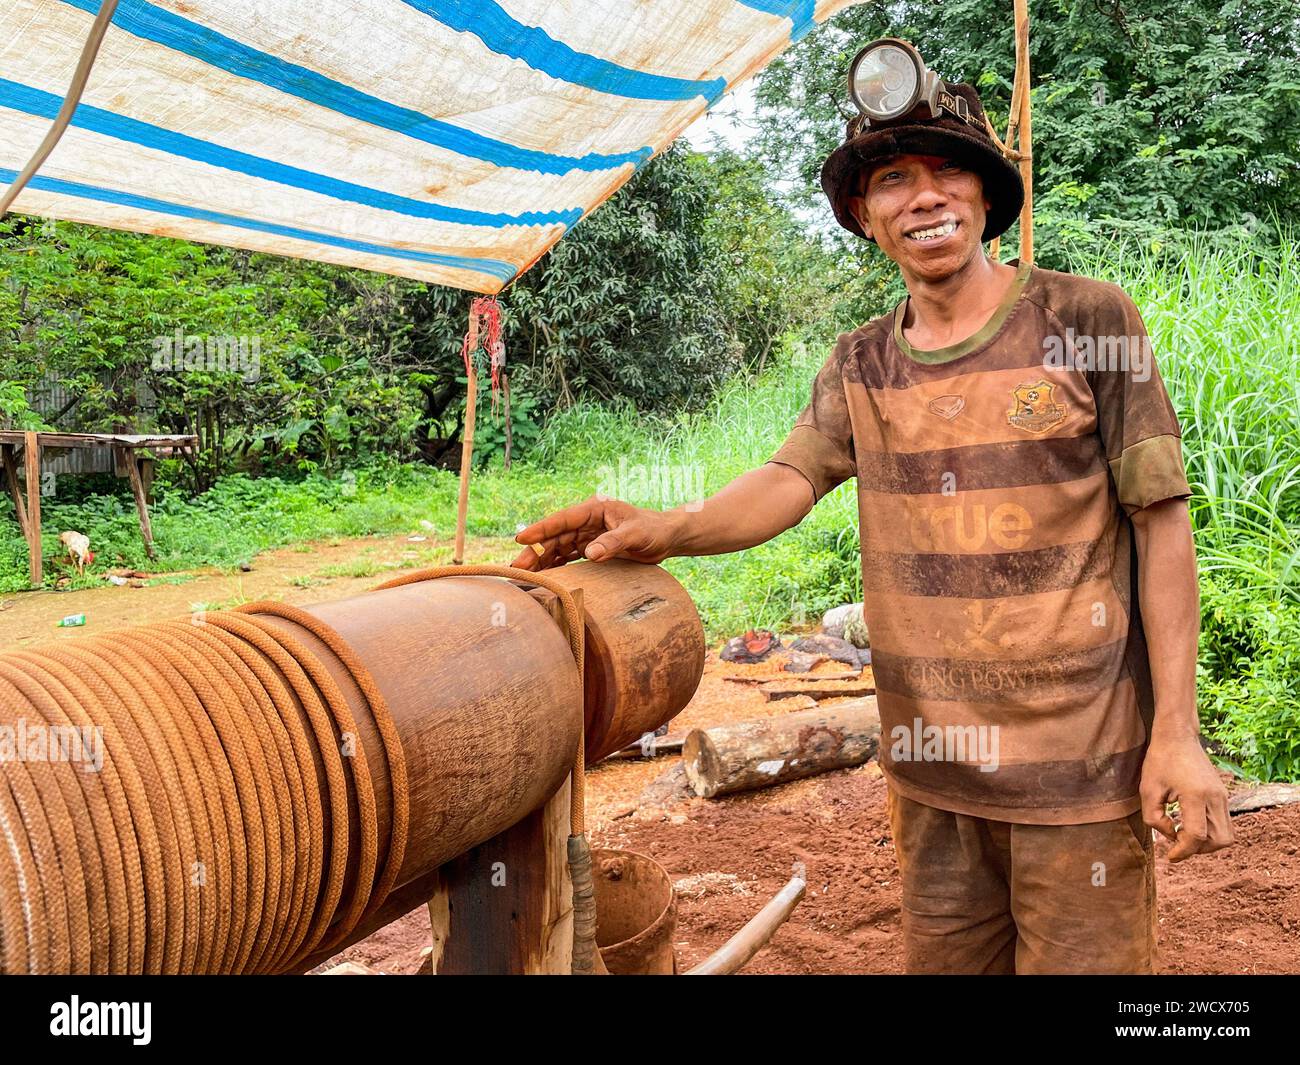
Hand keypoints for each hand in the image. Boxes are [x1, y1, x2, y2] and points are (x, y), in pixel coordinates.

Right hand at [510, 495, 682, 570]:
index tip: (520, 538)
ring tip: (524, 575)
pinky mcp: (591, 547)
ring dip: (542, 560)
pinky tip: (543, 577)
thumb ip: (613, 542)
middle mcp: (587, 520)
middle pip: (556, 536)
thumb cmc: (654, 530)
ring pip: (558, 547)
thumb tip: (589, 553)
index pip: (563, 519)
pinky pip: (568, 556)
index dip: (541, 529)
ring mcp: (588, 534)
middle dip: (536, 551)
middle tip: (517, 568)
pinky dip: (555, 565)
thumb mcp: (636, 534)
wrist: (666, 538)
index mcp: (595, 508)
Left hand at [1139, 731, 1233, 861]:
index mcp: (1196, 795)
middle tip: (1177, 843)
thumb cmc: (1159, 760)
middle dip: (1199, 849)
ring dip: (1206, 842)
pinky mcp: (1222, 795)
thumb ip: (1155, 819)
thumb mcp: (1147, 790)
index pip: (1197, 835)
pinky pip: (1223, 824)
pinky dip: (1209, 831)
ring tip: (1182, 833)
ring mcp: (1223, 796)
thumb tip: (1171, 837)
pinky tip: (1188, 823)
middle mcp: (1215, 797)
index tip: (1169, 856)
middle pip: (1220, 840)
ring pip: (1226, 835)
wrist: (1177, 736)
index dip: (1183, 851)